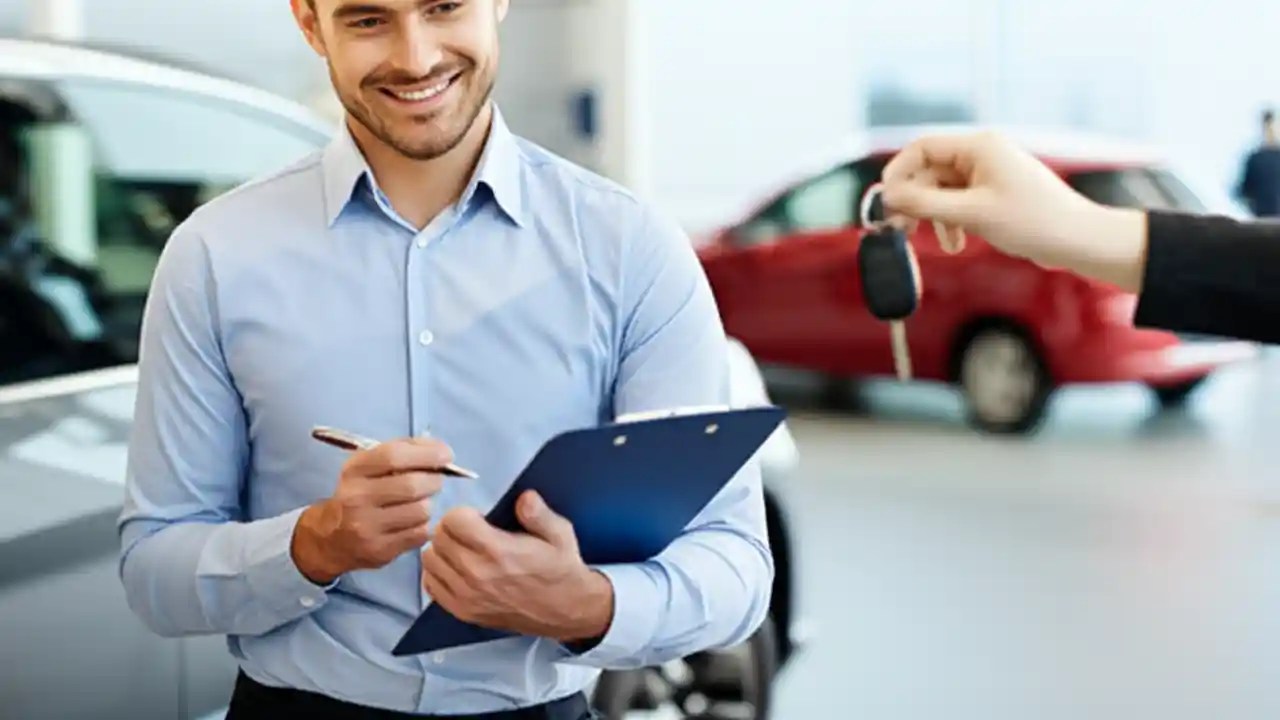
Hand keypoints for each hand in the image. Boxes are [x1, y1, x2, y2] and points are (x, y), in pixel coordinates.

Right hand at [291, 438, 455, 583]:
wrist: (330, 538)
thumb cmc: (359, 493)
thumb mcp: (367, 466)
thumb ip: (401, 451)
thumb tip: (438, 449)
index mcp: (354, 471)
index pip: (394, 456)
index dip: (426, 453)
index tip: (446, 454)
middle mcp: (356, 498)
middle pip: (412, 485)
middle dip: (434, 480)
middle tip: (436, 480)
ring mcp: (367, 527)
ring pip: (421, 510)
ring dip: (428, 504)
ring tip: (419, 503)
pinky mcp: (380, 551)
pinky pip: (420, 533)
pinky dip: (423, 525)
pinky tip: (412, 522)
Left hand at [420, 491, 613, 642]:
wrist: (567, 610)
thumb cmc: (561, 570)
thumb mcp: (560, 534)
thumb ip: (538, 513)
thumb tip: (523, 497)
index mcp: (499, 551)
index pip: (455, 520)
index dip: (464, 513)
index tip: (477, 517)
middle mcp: (477, 574)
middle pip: (439, 538)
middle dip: (452, 528)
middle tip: (469, 531)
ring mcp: (467, 596)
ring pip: (430, 560)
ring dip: (442, 550)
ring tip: (462, 549)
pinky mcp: (463, 612)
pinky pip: (431, 585)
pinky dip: (438, 573)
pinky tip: (456, 569)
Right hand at [879, 131, 1148, 290]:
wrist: (1077, 240)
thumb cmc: (1031, 221)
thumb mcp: (971, 214)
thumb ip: (925, 204)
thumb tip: (887, 198)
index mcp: (978, 146)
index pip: (921, 148)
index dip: (898, 174)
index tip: (885, 202)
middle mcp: (981, 153)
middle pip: (928, 172)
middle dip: (915, 203)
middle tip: (901, 231)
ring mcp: (987, 174)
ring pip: (941, 191)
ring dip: (935, 218)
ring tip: (946, 244)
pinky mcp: (993, 194)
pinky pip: (958, 203)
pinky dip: (952, 222)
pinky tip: (958, 243)